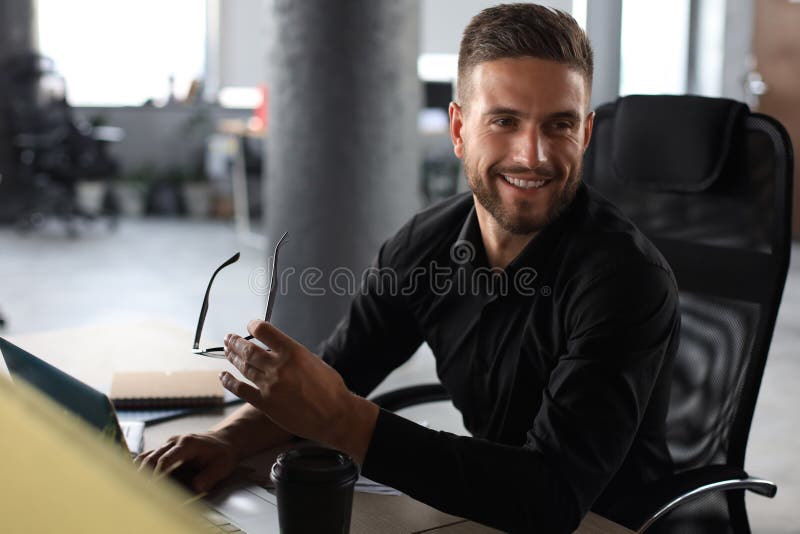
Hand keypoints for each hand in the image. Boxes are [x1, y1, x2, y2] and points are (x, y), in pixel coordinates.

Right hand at [134, 432, 236, 492]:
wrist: (223, 440)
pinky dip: (140, 466)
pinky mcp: (165, 449)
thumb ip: (209, 477)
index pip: (166, 458)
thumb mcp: (222, 466)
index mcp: (188, 443)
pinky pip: (148, 456)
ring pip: (147, 456)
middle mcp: (175, 441)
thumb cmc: (222, 454)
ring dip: (139, 471)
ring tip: (132, 485)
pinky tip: (133, 478)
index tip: (152, 487)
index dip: (157, 473)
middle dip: (143, 474)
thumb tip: (196, 487)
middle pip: (152, 457)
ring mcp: (168, 444)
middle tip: (137, 489)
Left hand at [222, 320, 377, 462]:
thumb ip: (293, 355)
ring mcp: (270, 385)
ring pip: (243, 367)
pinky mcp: (265, 403)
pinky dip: (229, 382)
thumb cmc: (330, 389)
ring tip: (227, 352)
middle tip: (229, 338)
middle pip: (249, 349)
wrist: (334, 415)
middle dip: (236, 342)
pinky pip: (241, 389)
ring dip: (232, 358)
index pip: (265, 331)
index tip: (250, 326)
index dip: (254, 326)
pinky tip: (223, 376)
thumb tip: (277, 350)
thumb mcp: (314, 361)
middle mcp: (279, 366)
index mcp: (293, 352)